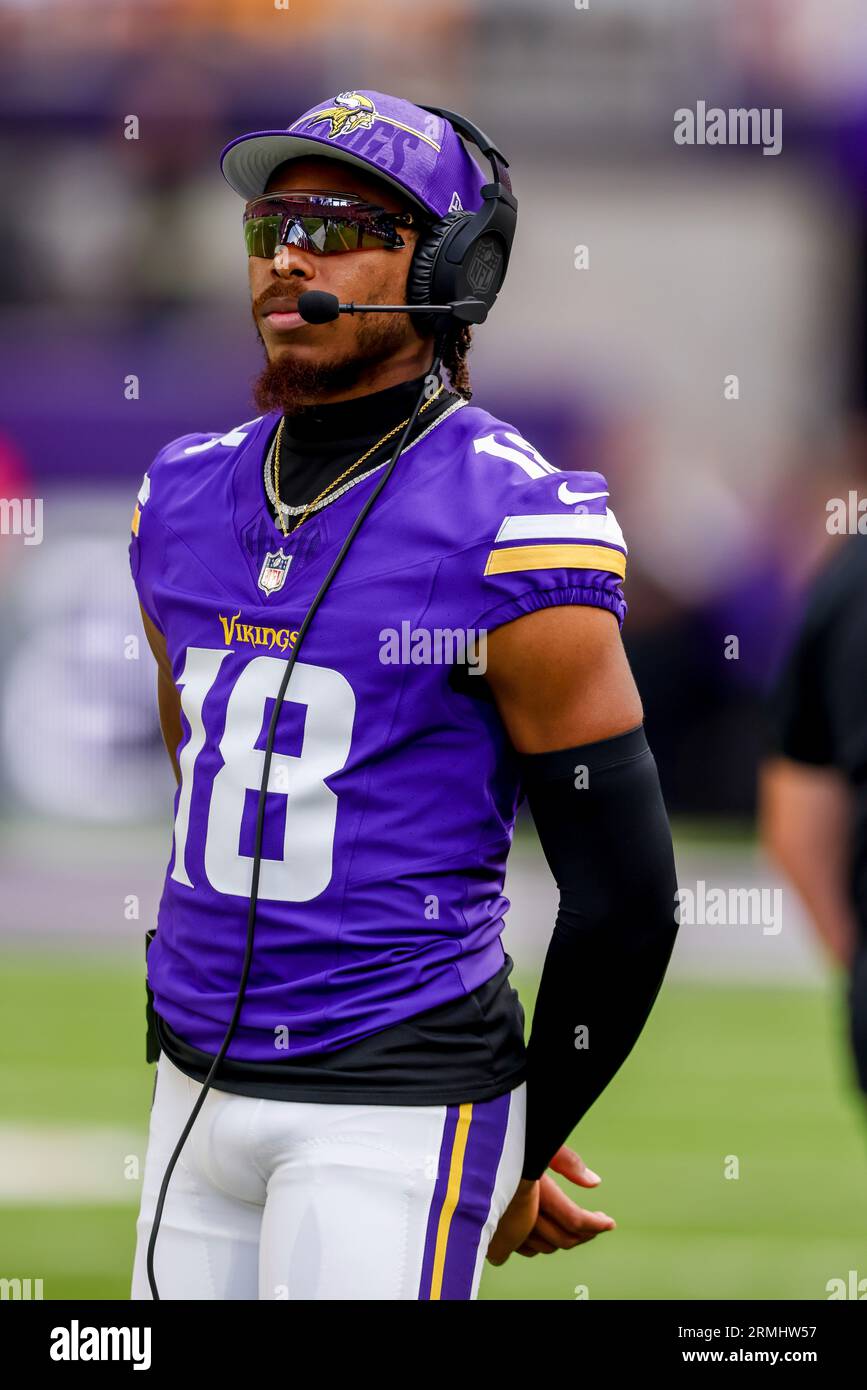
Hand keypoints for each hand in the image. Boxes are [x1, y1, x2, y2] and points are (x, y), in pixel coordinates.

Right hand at [486, 1145, 615, 1264]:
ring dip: (563, 1239)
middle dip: (585, 1233)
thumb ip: (567, 1161)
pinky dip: (540, 1243)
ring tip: (577, 1226)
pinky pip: (526, 1250)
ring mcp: (505, 1231)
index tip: (610, 1223)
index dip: (597, 1224)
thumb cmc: (504, 1139)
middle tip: (598, 1223)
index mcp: (533, 1191)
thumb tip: (595, 1182)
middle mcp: (519, 1216)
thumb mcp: (538, 1141)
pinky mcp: (494, 1239)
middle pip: (563, 1239)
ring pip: (545, 1248)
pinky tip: (547, 1230)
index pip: (575, 1220)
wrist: (464, 1158)